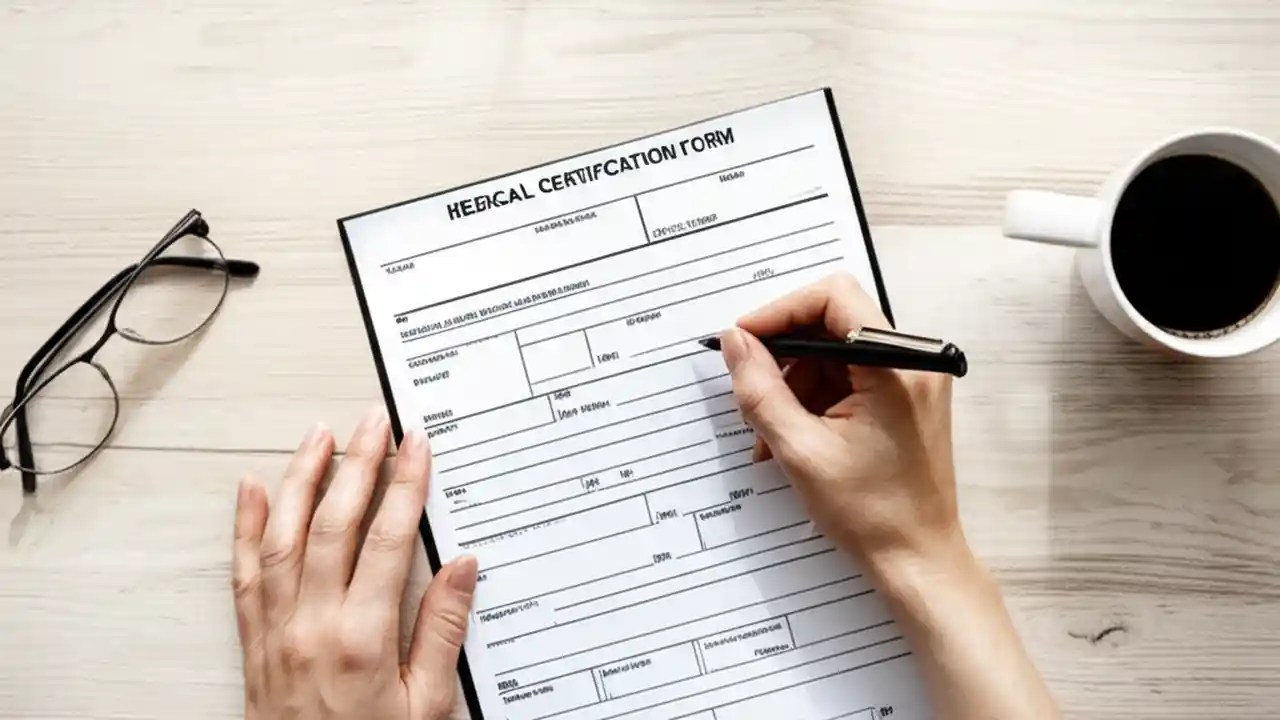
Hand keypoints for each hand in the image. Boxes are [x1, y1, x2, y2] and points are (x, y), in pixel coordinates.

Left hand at [232, 405, 476, 719]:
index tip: (415, 447)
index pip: (386, 540)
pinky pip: (244, 572)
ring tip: (318, 436)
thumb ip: (442, 632)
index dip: (404, 486)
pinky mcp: (253, 640)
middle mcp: (312, 624)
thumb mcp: (427, 706)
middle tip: (373, 423)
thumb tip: (462, 568)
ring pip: (285, 535)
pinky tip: (252, 491)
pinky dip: (246, 527)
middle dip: (357, 464)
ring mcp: (276, 629)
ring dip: (302, 479)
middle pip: (334, 523)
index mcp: (361, 638)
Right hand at [720, 273, 960, 573]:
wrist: (917, 560)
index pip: (833, 297)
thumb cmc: (871, 514)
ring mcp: (913, 380)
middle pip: (832, 323)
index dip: (780, 312)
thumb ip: (761, 390)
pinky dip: (814, 399)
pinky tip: (792, 437)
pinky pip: (849, 377)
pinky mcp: (906, 399)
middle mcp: (914, 361)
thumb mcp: (799, 450)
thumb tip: (735, 342)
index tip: (743, 341)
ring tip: (768, 434)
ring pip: (834, 352)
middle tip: (751, 392)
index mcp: (897, 365)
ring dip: (794, 384)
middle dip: (783, 356)